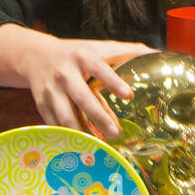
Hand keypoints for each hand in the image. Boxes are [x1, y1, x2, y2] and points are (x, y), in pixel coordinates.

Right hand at [20, 34, 153, 138]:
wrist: (36, 57)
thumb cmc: (77, 54)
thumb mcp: (98, 47)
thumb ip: (127, 51)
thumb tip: (158, 54)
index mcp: (82, 57)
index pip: (98, 68)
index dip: (112, 81)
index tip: (129, 95)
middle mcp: (64, 73)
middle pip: (82, 98)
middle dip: (99, 117)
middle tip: (116, 133)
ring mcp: (51, 91)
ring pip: (66, 116)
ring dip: (83, 132)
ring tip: (100, 146)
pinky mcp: (42, 105)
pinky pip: (56, 125)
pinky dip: (69, 137)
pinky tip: (82, 146)